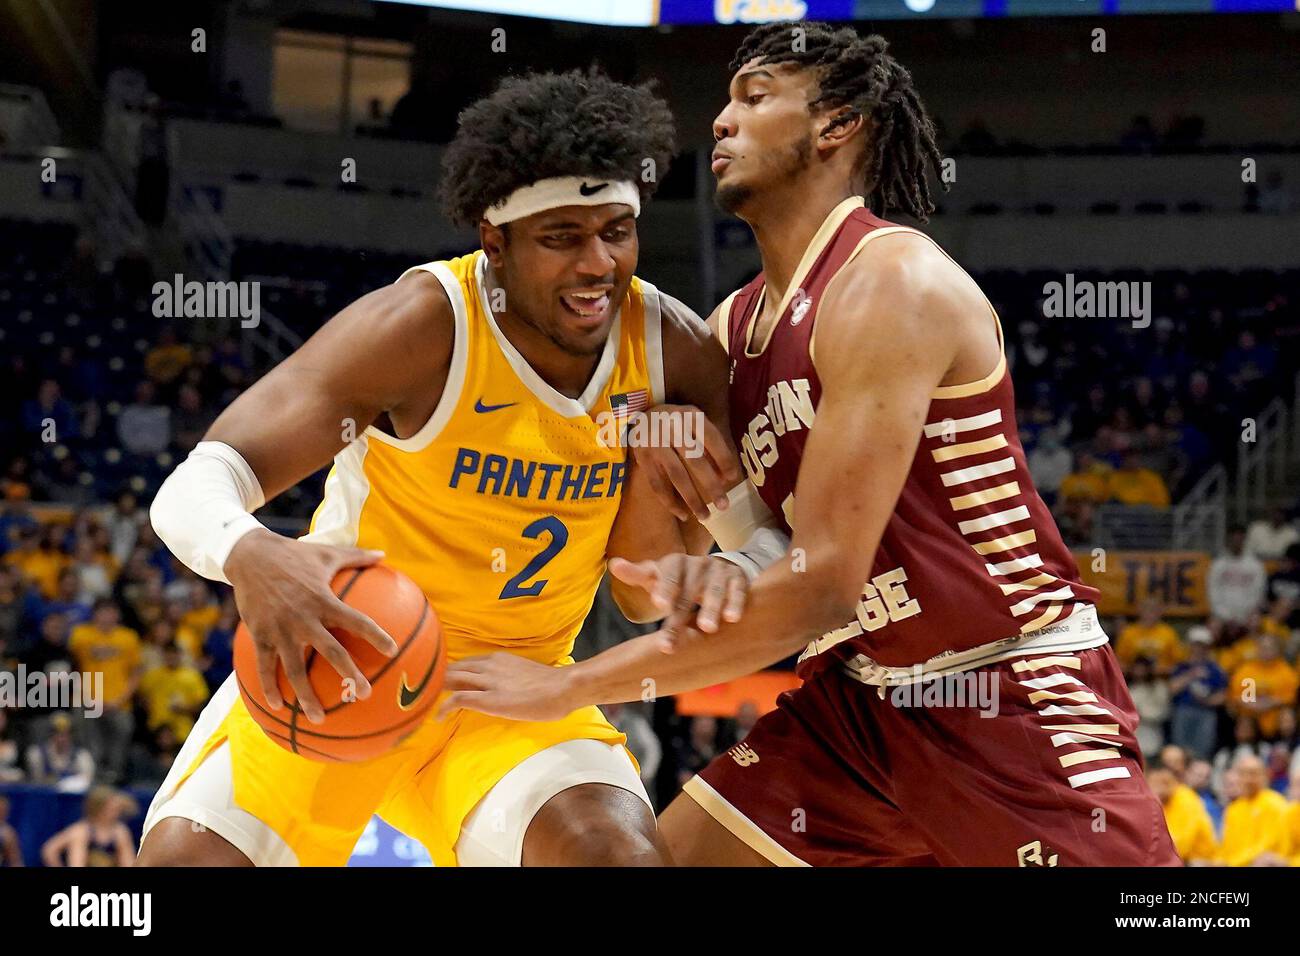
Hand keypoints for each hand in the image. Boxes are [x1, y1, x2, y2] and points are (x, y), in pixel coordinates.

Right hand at [224, 529, 398, 723]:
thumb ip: (357, 557)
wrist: (249, 556)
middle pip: (331, 653)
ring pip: (296, 670)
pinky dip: (271, 688)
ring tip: (320, 719)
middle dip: (350, 675)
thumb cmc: (294, 555)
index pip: (356, 621)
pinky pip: (266, 667)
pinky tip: (278, 707)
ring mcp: (281, 630)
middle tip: (364, 694)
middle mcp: (304, 619)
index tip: (392, 651)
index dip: (375, 636)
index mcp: (324, 600)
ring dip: (307, 696)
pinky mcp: (260, 636)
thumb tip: (384, 554)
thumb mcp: (327, 553)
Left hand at [438, 653, 578, 721]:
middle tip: (423, 694)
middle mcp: (488, 665)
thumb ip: (508, 677)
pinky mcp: (490, 699)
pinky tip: (439, 717)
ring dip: (435, 691)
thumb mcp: (524, 674)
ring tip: (425, 705)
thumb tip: (505, 689)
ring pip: (450, 679)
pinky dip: (445, 707)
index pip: (465, 663)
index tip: (440, 685)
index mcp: (497, 658)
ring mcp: (488, 681)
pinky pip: (458, 698)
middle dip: (435, 680)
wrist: (563, 688)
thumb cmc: (551, 685)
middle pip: (452, 668)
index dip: (450, 674)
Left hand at [609, 553, 748, 650]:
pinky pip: (738, 590)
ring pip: (714, 590)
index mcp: (674, 563)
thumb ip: (637, 574)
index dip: (664, 588)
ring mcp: (718, 570)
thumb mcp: (657, 576)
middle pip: (687, 592)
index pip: (668, 576)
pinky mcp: (737, 578)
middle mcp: (697, 564)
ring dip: (712, 608)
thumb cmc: (678, 580)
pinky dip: (736, 602)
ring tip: (708, 628)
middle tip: (671, 643)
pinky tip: (733, 618)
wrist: (714, 569)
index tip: (658, 604)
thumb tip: (613, 564)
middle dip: (680, 617)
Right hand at [628, 404, 741, 520]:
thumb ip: (709, 443)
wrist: (640, 416)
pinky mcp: (643, 459)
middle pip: (695, 460)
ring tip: (705, 516)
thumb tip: (725, 477)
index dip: (724, 459)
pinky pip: (658, 485)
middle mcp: (672, 428)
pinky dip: (670, 502)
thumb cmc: (676, 422)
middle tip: (724, 505)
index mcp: (690, 416)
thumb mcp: (693, 421)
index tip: (732, 478)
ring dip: (692, 499)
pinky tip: (683, 514)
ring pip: (677, 475)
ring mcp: (655, 444)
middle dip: (711, 485)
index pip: (712, 438)